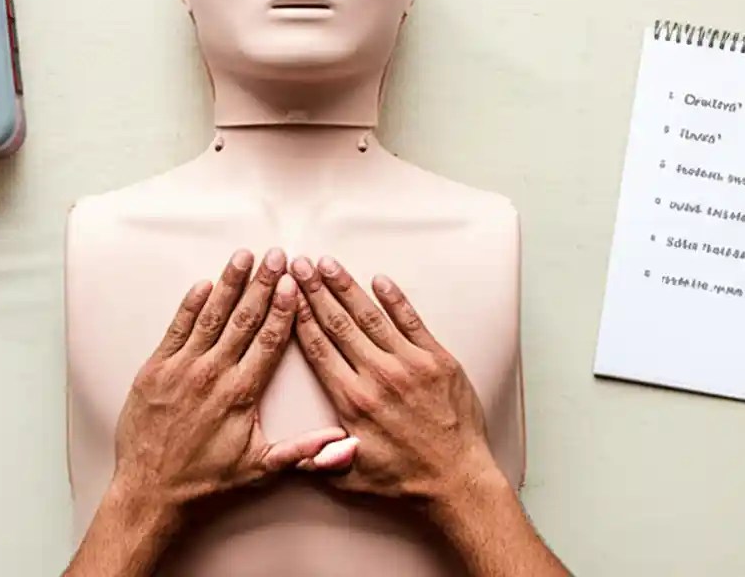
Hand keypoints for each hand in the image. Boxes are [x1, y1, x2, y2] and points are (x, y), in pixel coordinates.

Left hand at [109, 248, 351, 511]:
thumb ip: (302, 451)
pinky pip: (176, 329)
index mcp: (241, 394)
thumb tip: (342, 444)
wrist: (152, 492)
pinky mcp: (155, 370)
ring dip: (229, 284)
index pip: (270, 341)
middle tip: (276, 256)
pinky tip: (204, 283)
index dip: (284, 310)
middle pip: (244, 319)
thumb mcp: (259, 469)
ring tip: (244, 257)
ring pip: (211, 316)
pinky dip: (190, 305)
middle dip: (263, 284)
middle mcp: (212, 375)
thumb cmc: (205, 482)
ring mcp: (181, 369)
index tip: (294, 285)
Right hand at [288, 255, 500, 503]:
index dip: (300, 318)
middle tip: (299, 266)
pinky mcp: (438, 360)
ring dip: (347, 288)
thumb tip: (292, 448)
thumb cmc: (405, 479)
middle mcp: (378, 377)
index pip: (319, 349)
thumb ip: (318, 458)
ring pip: (371, 317)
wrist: (457, 479)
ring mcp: (410, 365)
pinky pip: (413, 322)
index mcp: (353, 401)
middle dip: (315, 291)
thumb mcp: (350, 478)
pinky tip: (379, 280)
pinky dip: (395, 299)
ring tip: (328, 264)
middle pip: (338, 324)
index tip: (286, 295)